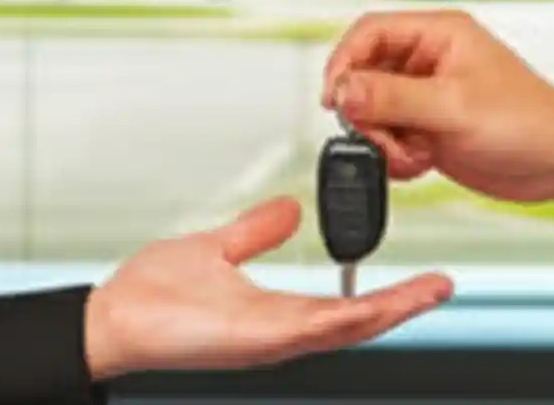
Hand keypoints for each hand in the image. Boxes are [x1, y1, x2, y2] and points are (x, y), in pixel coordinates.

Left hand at [83, 197, 451, 379]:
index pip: (344, 305)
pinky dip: (351, 319)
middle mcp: (281, 332)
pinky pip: (314, 330)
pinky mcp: (256, 342)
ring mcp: (271, 341)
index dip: (386, 295)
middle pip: (358, 324)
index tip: (421, 278)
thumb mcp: (216, 249)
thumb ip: (255, 232)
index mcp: (275, 312)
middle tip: (443, 286)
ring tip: (431, 292)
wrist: (110, 319)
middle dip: (405, 306)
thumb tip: (289, 210)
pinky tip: (378, 308)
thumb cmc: (149, 295)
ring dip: (392, 312)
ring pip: (347, 330)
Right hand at [321, 9, 553, 214]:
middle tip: (379, 135)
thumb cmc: (530, 122)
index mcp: (440, 35)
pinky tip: (421, 163)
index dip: (344, 63)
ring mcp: (430, 96)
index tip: (336, 99)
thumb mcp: (453, 107)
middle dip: (365, 112)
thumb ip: (393, 98)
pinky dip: (395, 155)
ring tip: (409, 153)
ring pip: (374, 111)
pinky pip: (390, 137)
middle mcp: (431, 61)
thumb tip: (345, 90)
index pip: (370, 32)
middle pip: (365, 75)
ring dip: (382, 139)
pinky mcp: (431, 127)